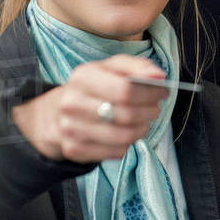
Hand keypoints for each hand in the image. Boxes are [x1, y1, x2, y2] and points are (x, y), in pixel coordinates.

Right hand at [12, 55, 168, 162]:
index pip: (125, 89)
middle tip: (155, 109)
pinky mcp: (74, 150)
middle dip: (150, 112)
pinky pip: (116, 152)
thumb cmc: (93, 87)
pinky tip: (126, 133)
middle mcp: (73, 103)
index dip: (150, 93)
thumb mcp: (112, 68)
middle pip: (127, 114)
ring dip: (142, 129)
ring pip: (124, 136)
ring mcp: (71, 129)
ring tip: (143, 121)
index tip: (162, 92)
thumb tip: (159, 76)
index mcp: (82, 77)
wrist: (57, 112)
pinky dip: (128, 144)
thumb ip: (138, 67)